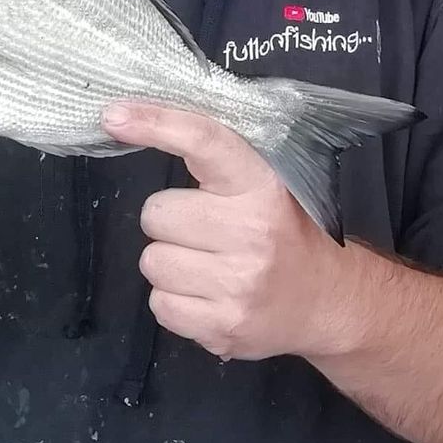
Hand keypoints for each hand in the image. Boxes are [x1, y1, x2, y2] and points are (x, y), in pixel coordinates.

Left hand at [103, 99, 346, 361]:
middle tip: (207, 231)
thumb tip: (137, 121)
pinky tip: (208, 295)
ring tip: (209, 266)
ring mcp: (237, 285)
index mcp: (263, 188)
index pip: (204, 142)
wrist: (327, 302)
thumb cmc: (286, 234)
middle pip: (157, 213)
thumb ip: (218, 160)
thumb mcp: (266, 186)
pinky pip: (160, 304)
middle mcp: (252, 233)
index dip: (156, 123)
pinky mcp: (222, 327)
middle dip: (172, 222)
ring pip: (152, 262)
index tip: (115, 115)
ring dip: (171, 263)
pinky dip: (175, 301)